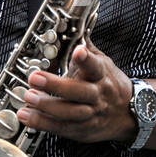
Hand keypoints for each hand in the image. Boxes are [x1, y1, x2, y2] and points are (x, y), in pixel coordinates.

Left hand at [15, 39, 136, 142]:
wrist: (128, 114)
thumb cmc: (109, 84)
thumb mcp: (104, 63)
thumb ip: (87, 48)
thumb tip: (76, 26)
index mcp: (102, 75)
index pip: (95, 65)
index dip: (86, 59)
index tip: (78, 51)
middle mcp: (98, 95)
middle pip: (79, 92)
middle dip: (56, 85)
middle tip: (34, 78)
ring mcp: (91, 114)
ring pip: (70, 113)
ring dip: (46, 106)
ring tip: (28, 98)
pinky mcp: (82, 130)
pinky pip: (62, 128)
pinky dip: (43, 123)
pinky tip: (27, 116)